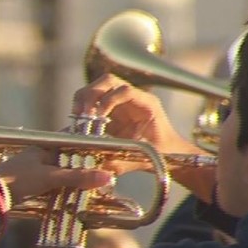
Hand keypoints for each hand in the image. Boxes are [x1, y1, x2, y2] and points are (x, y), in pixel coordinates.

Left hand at [0, 148, 114, 201]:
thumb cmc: (19, 178)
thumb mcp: (51, 177)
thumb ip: (78, 177)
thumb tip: (107, 177)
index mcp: (44, 146)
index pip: (70, 138)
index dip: (87, 142)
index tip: (105, 147)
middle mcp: (39, 155)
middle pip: (67, 157)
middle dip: (83, 165)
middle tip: (103, 171)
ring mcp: (34, 170)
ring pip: (60, 172)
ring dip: (74, 179)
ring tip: (93, 184)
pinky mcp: (30, 185)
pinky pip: (52, 184)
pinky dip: (63, 188)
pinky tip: (73, 194)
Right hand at [72, 73, 215, 199]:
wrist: (170, 154)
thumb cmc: (163, 154)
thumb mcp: (143, 159)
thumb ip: (123, 162)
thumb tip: (101, 165)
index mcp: (147, 105)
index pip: (125, 90)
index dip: (108, 100)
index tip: (97, 116)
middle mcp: (134, 99)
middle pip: (108, 81)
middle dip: (91, 95)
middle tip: (81, 114)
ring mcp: (122, 103)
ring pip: (98, 88)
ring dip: (84, 100)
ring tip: (78, 118)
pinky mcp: (111, 111)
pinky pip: (93, 102)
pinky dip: (83, 109)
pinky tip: (80, 123)